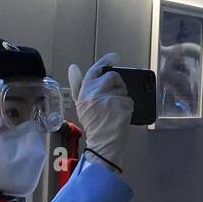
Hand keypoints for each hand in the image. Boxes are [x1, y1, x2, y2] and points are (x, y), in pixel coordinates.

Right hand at [68, 52, 132, 167]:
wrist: (102, 144)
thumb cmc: (93, 124)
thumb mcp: (81, 104)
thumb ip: (78, 85)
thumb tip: (73, 67)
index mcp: (85, 92)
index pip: (95, 70)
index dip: (104, 62)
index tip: (114, 57)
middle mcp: (96, 93)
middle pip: (113, 77)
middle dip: (117, 84)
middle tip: (116, 95)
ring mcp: (110, 100)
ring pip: (122, 89)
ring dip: (122, 98)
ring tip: (115, 110)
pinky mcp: (122, 106)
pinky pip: (129, 100)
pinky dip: (128, 107)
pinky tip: (121, 116)